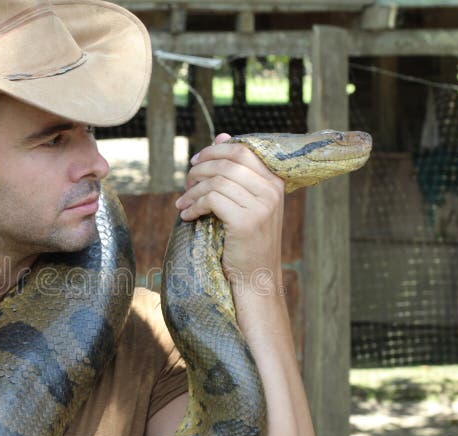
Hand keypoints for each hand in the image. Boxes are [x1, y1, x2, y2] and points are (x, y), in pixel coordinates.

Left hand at [175, 133, 285, 294]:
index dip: (214, 151)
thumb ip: (235, 172)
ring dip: (192, 191)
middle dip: (199, 170)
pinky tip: (187, 216)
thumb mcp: (245, 202)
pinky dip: (194, 206)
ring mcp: (261, 207)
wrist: (255, 277)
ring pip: (216, 182)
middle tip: (185, 184)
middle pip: (227, 163)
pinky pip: (212, 200)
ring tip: (182, 202)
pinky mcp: (246, 222)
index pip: (242, 150)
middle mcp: (272, 191)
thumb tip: (222, 135)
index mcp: (275, 181)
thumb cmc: (247, 240)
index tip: (195, 162)